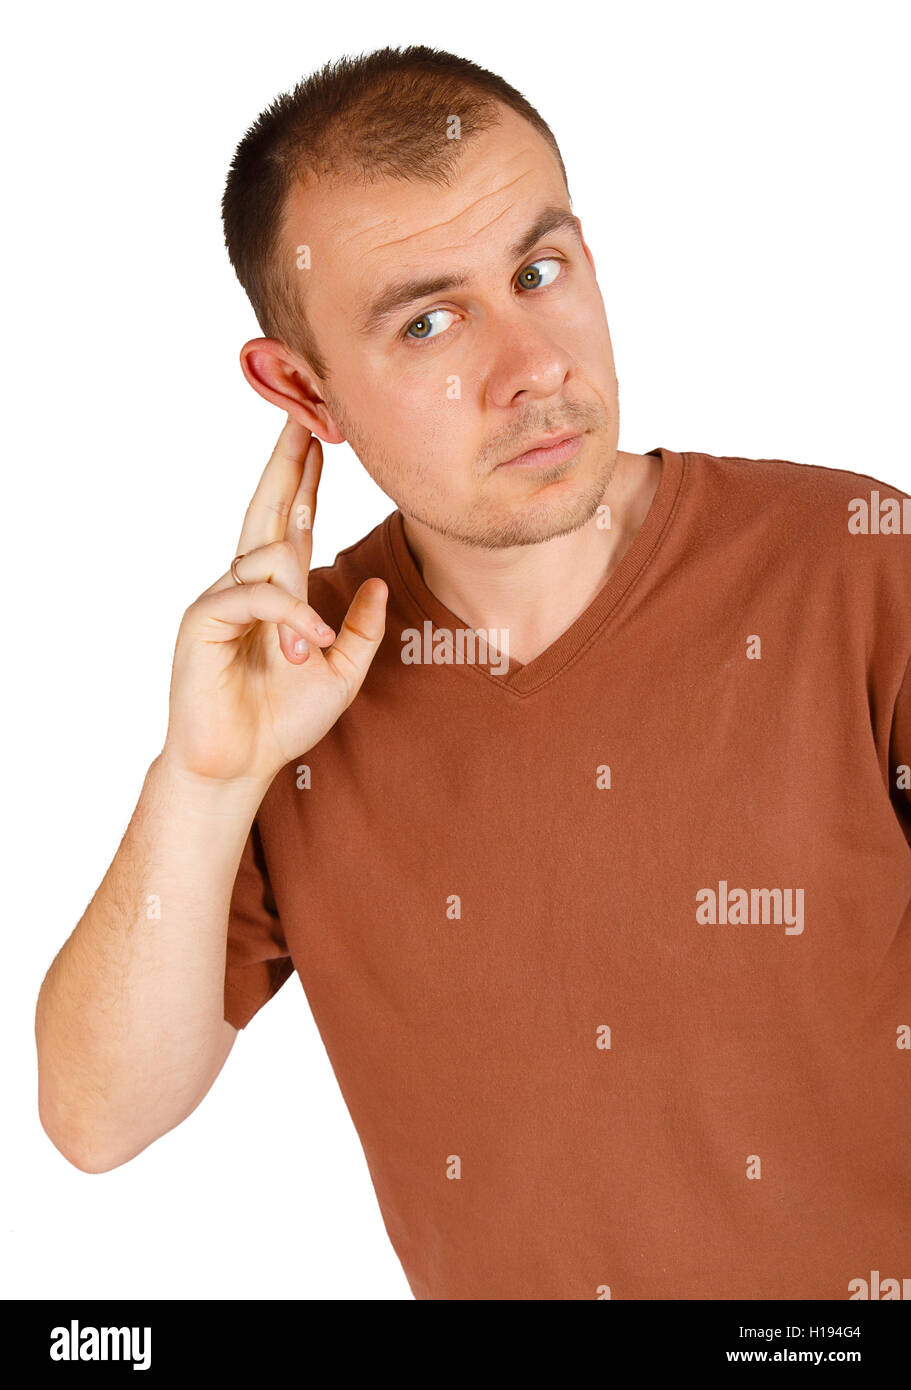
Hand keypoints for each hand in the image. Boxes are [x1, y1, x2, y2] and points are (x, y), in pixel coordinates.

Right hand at [161, 416, 386, 785]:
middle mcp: (245, 585)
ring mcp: (221, 599)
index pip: (292, 523)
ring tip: (309, 650)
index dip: (304, 481)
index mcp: (277, 592)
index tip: (319, 436)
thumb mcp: (341, 673)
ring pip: (270, 555)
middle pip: (267, 510)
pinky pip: (252, 593)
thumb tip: (375, 584)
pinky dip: (286, 613)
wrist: (240, 764)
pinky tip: (303, 644)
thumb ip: (361, 630)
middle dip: (286, 464)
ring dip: (300, 599)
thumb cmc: (282, 720)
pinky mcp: (202, 621)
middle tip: (304, 417)